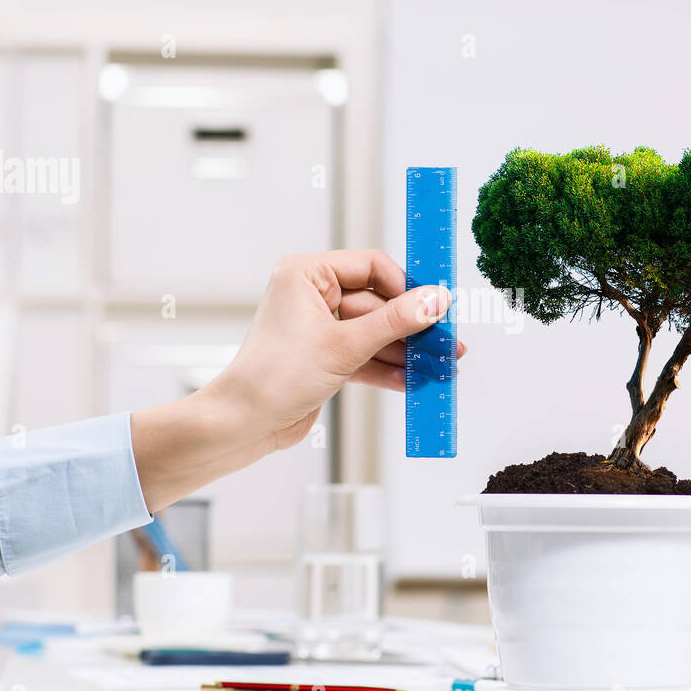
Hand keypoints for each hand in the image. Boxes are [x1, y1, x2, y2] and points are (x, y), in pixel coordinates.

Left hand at [130, 250, 463, 511]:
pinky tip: (413, 380)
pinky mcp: (325, 356)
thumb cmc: (272, 378)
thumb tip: (434, 300)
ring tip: (438, 366)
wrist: (245, 424)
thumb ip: (395, 321)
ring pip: (375, 332)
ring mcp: (320, 327)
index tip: (434, 307)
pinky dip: (388, 368)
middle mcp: (313, 295)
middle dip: (411, 328)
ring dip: (405, 352)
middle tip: (445, 343)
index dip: (406, 287)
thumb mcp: (344, 345)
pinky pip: (366, 355)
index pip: (371, 266)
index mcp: (307, 274)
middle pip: (378, 302)